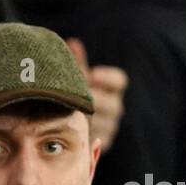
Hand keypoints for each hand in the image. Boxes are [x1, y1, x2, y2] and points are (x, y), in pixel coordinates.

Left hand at [67, 38, 126, 153]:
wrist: (66, 131)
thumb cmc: (70, 99)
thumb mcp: (75, 81)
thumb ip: (77, 64)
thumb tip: (72, 42)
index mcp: (111, 89)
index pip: (119, 81)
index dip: (107, 77)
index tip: (92, 74)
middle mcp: (115, 107)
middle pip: (113, 103)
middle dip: (95, 100)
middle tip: (77, 98)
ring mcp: (111, 125)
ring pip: (106, 122)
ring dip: (90, 119)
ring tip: (71, 116)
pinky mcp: (105, 142)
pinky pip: (101, 138)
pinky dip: (89, 135)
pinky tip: (74, 131)